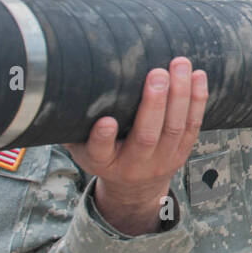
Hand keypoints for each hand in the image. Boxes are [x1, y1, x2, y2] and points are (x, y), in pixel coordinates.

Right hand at [66, 57, 208, 234]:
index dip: (103, 138)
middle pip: (146, 137)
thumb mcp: (81, 146)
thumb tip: (52, 85)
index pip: (100, 152)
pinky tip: (199, 77)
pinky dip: (198, 101)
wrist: (134, 187)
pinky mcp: (182, 153)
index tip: (105, 121)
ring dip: (181, 95)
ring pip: (174, 129)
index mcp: (103, 163)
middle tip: (157, 73)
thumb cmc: (103, 154)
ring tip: (181, 65)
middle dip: (154, 104)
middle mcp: (133, 165)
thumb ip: (73, 124)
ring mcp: (161, 160)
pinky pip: (193, 126)